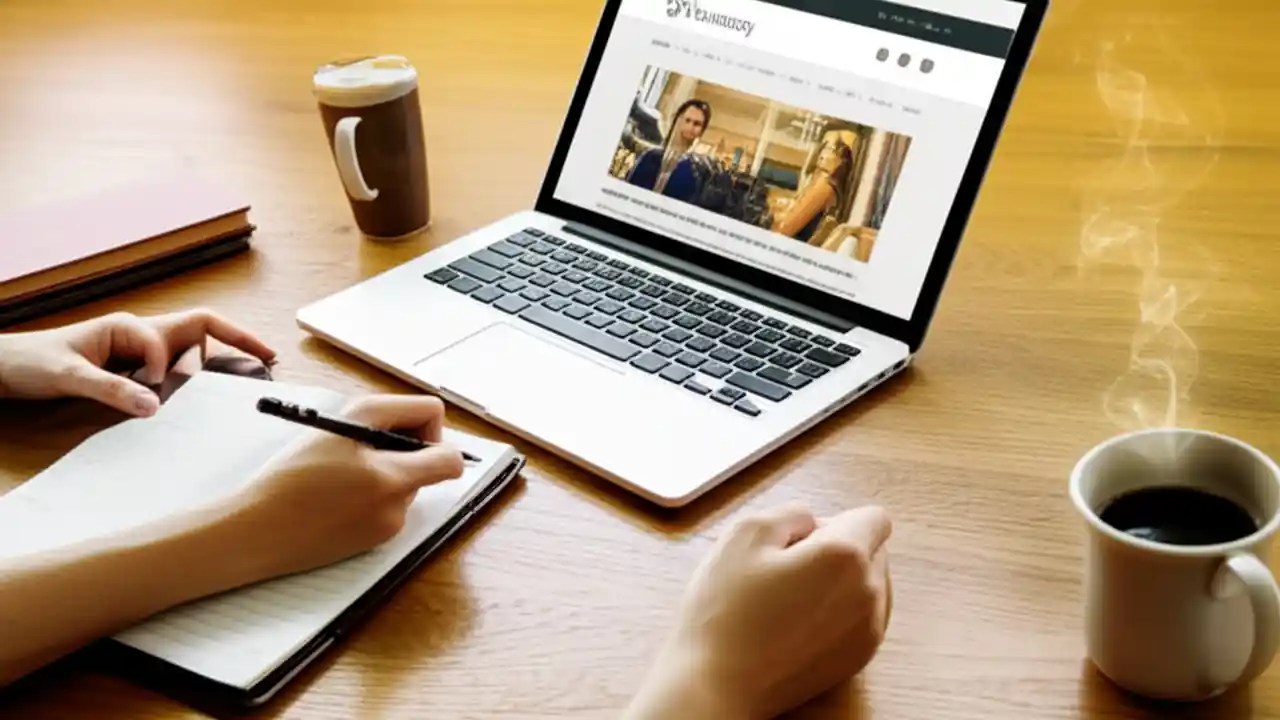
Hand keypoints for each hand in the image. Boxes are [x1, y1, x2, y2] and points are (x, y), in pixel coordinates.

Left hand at [0, 308, 274, 416]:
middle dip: (237, 337)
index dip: (164, 367)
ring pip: (193, 347)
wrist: (3, 366)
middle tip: (269, 356)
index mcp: (126, 327)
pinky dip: (201, 373)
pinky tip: (213, 388)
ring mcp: (140, 350)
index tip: (151, 391)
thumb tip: (153, 406)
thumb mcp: (67, 377)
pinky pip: (177, 366)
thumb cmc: (29, 362)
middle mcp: (140, 334)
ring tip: (252, 367)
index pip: (166, 341)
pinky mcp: (135, 367)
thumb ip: (110, 390)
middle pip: (200, 328)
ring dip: (221, 355)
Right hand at [224, 395, 465, 579]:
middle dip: (407, 447)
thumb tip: (427, 421)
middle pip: (432, 466)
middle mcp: (399, 507)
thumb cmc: (291, 476)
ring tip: (338, 470)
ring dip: (386, 468)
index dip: (429, 431)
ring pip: (407, 483)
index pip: (451, 456)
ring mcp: (388, 527)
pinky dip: (372, 492)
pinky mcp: (374, 542)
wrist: (258, 532)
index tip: (398, 425)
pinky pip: (389, 505)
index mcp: (393, 478)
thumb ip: (393, 414)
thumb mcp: (340, 425)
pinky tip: (335, 494)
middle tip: (365, 441)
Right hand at [626, 503, 892, 719]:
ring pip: (871, 584)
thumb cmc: (726, 610)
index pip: (873, 517)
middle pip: (875, 550)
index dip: (833, 520)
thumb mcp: (744, 533)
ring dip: (841, 581)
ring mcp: (869, 630)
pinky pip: (862, 617)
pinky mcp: (859, 658)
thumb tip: (814, 522)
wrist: (719, 684)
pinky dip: (839, 612)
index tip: (797, 542)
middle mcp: (870, 592)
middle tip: (786, 569)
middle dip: (839, 549)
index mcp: (846, 556)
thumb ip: (791, 512)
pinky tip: (798, 624)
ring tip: (791, 599)